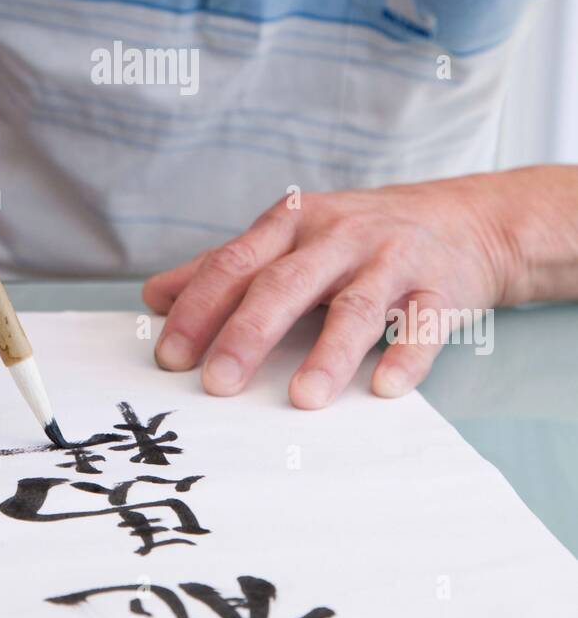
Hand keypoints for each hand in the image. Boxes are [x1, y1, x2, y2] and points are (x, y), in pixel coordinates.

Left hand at [144, 176, 520, 406]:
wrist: (462, 219)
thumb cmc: (358, 236)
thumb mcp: (289, 239)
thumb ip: (225, 267)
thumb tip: (155, 296)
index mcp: (292, 224)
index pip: (235, 264)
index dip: (199, 309)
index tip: (171, 356)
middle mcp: (339, 237)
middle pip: (286, 284)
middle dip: (249, 333)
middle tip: (218, 383)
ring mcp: (392, 260)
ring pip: (356, 306)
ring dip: (329, 353)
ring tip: (303, 398)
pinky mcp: (441, 288)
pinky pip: (423, 323)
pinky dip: (405, 355)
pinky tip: (384, 387)